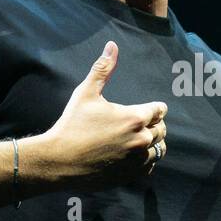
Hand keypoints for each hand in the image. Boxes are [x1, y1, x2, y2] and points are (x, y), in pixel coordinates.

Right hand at [44, 41, 168, 191]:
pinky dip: (145, 160)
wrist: (58, 160)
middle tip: (144, 122)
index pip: (159, 110)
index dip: (155, 107)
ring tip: (141, 139)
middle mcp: (141, 140)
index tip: (151, 108)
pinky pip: (149, 167)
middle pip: (161, 130)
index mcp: (135, 118)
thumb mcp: (86, 92)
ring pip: (158, 150)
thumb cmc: (71, 125)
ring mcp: (137, 160)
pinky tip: (134, 155)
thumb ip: (103, 69)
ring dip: (153, 143)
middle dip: (155, 124)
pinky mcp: (130, 175)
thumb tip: (112, 45)